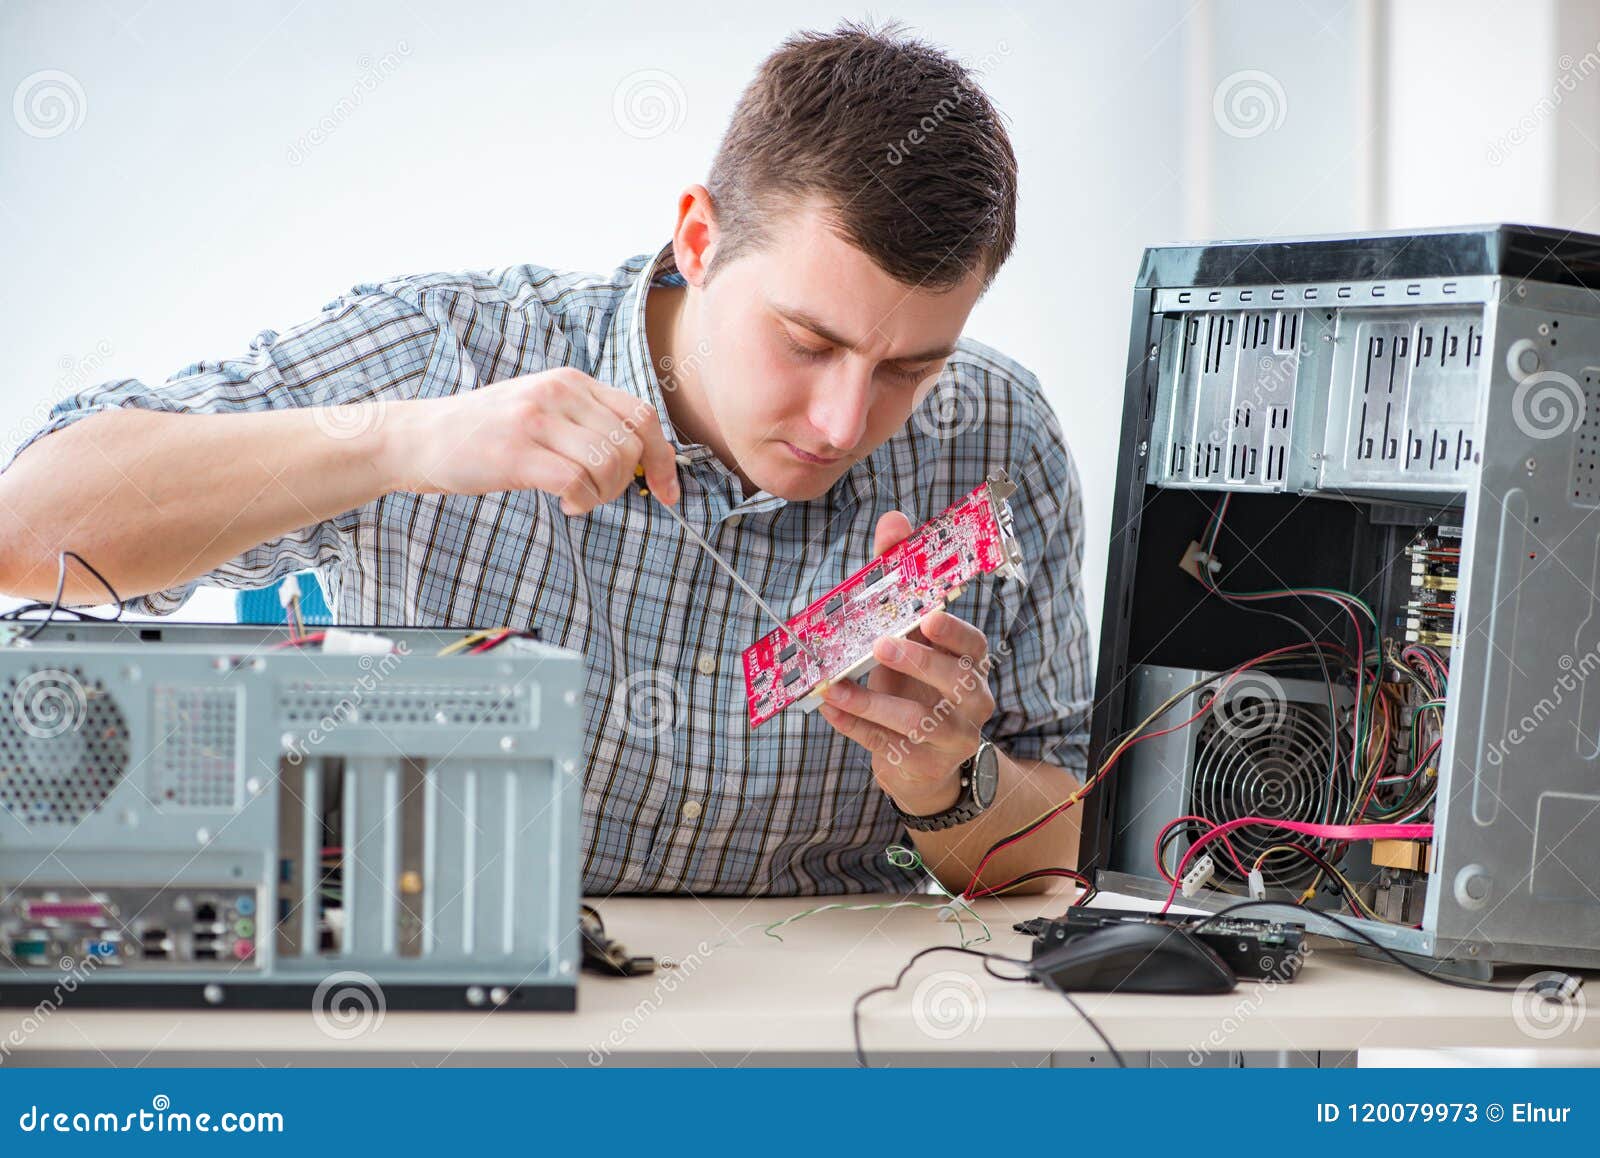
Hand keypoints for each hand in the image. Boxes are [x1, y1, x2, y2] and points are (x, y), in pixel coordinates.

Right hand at [380, 368, 680, 512]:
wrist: (420, 437)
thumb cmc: (485, 433)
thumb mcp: (541, 410)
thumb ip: (586, 423)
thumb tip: (641, 458)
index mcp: (571, 382)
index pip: (641, 415)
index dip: (663, 458)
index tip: (667, 490)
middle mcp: (559, 392)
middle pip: (632, 442)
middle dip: (629, 481)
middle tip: (600, 495)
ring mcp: (537, 420)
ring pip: (609, 463)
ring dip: (604, 494)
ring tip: (578, 499)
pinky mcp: (517, 452)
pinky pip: (577, 482)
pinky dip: (581, 502)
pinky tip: (563, 503)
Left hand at [818, 511, 996, 816]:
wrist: (923, 761)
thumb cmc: (916, 683)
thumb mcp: (910, 635)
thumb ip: (902, 578)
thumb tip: (894, 519)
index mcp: (971, 665)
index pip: (975, 645)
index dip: (954, 632)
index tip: (929, 615)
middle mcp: (971, 702)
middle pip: (955, 683)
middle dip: (917, 662)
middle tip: (880, 645)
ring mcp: (951, 739)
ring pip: (916, 722)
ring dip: (871, 702)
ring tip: (833, 687)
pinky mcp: (922, 765)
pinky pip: (886, 746)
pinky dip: (853, 726)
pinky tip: (828, 710)